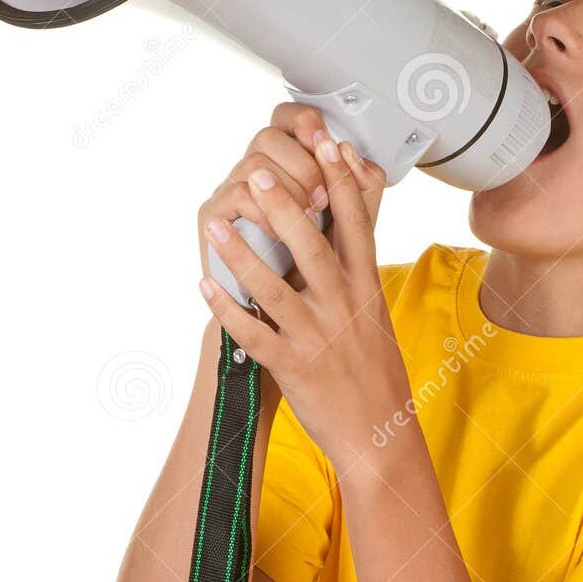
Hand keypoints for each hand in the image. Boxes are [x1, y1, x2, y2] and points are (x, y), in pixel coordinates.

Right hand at [196, 102, 384, 290]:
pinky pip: (234, 200)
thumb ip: (361, 189)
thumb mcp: (351, 227)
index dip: (304, 121)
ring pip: (254, 167)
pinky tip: (278, 232)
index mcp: (287, 161)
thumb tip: (351, 153)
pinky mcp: (212, 218)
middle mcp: (255, 170)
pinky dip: (263, 214)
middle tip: (322, 200)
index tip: (324, 141)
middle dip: (304, 166)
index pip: (288, 117)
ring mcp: (231, 191)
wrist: (282, 316)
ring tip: (309, 219)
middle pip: (269, 137)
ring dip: (288, 192)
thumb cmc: (317, 268)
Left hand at [197, 124, 409, 481]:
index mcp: (366, 289)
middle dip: (284, 207)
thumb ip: (357, 272)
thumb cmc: (375, 373)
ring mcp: (315, 338)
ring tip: (216, 222)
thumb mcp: (375, 315)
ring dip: (241, 253)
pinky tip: (204, 286)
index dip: (342, 182)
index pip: (356, 226)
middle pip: (313, 247)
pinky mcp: (292, 367)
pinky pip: (253, 334)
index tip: (329, 145)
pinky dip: (227, 309)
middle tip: (258, 173)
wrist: (379, 437)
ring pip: (274, 288)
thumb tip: (343, 228)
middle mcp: (343, 308)